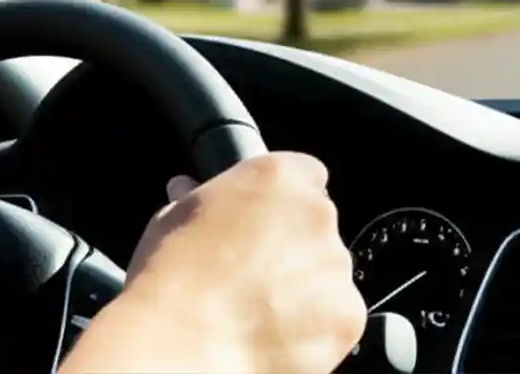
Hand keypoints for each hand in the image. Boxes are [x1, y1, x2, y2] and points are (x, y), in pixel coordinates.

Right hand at [63, 152, 366, 373]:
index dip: (283, 201)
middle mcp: (317, 214)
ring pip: (329, 273)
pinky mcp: (348, 314)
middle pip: (317, 226)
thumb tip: (187, 190)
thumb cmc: (171, 278)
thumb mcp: (173, 219)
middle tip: (254, 272)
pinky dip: (315, 328)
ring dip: (305, 286)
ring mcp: (336, 266)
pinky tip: (274, 335)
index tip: (264, 222)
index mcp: (277, 177)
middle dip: (294, 246)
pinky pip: (337, 317)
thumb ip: (197, 198)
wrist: (183, 344)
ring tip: (259, 311)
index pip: (304, 174)